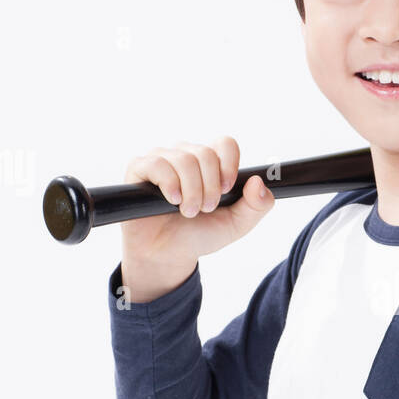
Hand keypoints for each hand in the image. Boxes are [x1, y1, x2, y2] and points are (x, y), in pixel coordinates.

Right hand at [120, 136, 273, 272]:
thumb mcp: (237, 224)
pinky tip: (172, 201)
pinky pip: (157, 163)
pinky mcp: (139, 168)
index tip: (227, 189)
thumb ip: (257, 206)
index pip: (225, 144)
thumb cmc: (200, 234)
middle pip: (206, 154)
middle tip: (205, 209)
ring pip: (183, 159)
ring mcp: (162, 160)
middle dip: (210, 188)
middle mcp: (186, 156)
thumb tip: (258, 182)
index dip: (229, 164)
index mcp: (211, 164)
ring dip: (191, 191)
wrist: (168, 255)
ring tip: (188, 211)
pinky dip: (169, 184)